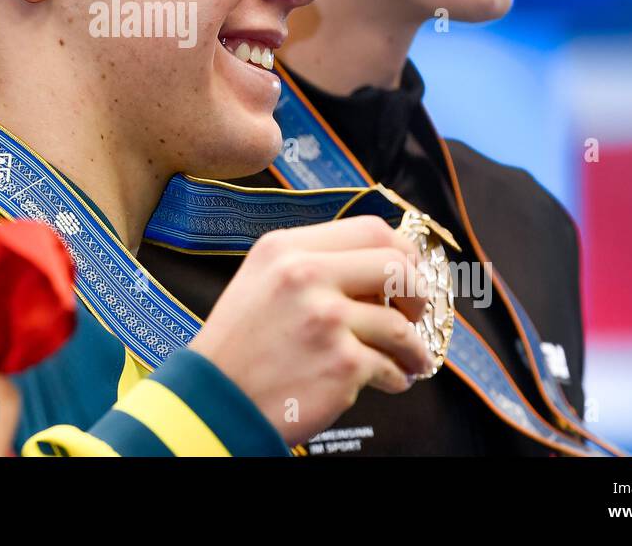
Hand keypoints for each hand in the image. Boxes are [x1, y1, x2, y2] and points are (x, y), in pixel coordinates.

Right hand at [189, 215, 433, 445]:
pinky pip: (392, 368)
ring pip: (401, 325)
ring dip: (414, 347)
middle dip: (418, 294)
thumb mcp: (261, 281)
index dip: (401, 252)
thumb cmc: (239, 346)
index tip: (408, 273)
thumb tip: (379, 268)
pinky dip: (398, 377)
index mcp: (286, 248)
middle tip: (414, 314)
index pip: (370, 229)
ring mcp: (326, 319)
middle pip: (397, 266)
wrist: (213, 401)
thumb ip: (310, 265)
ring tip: (411, 359)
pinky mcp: (341, 364)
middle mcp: (306, 275)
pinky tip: (389, 381)